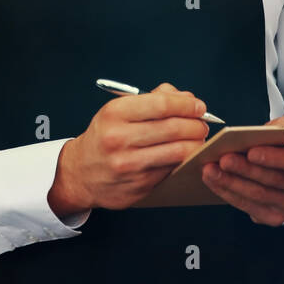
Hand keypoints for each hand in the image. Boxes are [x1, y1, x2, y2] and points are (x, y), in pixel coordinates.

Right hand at [49, 83, 210, 213]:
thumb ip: (153, 99)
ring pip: (178, 152)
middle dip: (196, 125)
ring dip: (196, 144)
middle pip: (174, 128)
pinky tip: (185, 155)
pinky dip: (184, 161)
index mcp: (114, 114)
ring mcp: (129, 165)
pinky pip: (172, 170)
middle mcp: (119, 139)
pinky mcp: (138, 186)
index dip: (187, 105)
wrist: (80, 173)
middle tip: (203, 124)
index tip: (199, 106)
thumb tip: (187, 98)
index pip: (162, 105)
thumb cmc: (105, 136)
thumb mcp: (119, 110)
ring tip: (198, 139)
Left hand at [201, 116, 283, 225]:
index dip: (273, 157)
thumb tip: (261, 132)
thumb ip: (281, 128)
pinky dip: (229, 194)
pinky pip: (249, 207)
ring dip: (231, 183)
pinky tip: (214, 182)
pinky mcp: (276, 217)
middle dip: (245, 169)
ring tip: (210, 170)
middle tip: (222, 159)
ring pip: (258, 195)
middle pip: (273, 180)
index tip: (251, 151)